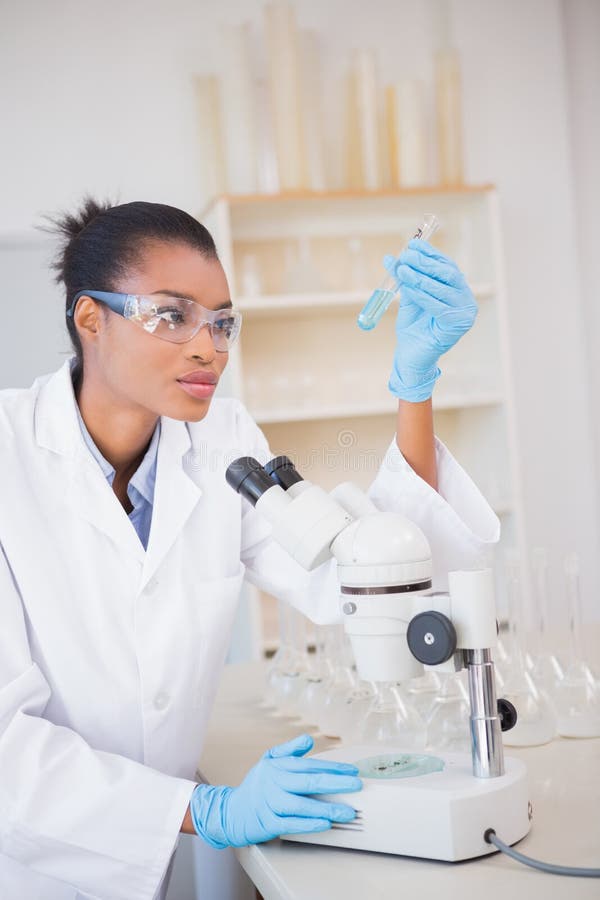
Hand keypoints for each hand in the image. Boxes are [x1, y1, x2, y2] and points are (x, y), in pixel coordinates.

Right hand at [189, 733, 361, 847]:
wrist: (230, 811)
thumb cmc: (256, 786)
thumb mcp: (268, 761)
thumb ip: (290, 750)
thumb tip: (308, 739)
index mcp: (278, 766)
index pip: (310, 765)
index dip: (333, 768)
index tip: (352, 771)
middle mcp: (275, 783)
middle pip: (309, 782)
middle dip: (336, 783)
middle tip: (357, 785)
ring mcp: (271, 803)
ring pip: (302, 805)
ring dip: (327, 808)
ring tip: (347, 811)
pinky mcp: (268, 823)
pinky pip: (292, 824)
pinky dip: (309, 824)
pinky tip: (325, 824)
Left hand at [386, 239, 477, 401]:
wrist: (411, 357)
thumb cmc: (412, 330)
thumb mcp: (409, 299)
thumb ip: (405, 280)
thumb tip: (393, 258)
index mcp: (457, 290)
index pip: (447, 266)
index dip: (431, 253)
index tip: (413, 244)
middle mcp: (466, 299)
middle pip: (447, 273)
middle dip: (425, 262)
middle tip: (407, 254)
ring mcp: (465, 312)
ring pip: (442, 287)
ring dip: (420, 276)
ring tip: (402, 269)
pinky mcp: (458, 324)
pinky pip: (437, 304)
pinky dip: (421, 293)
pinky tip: (407, 285)